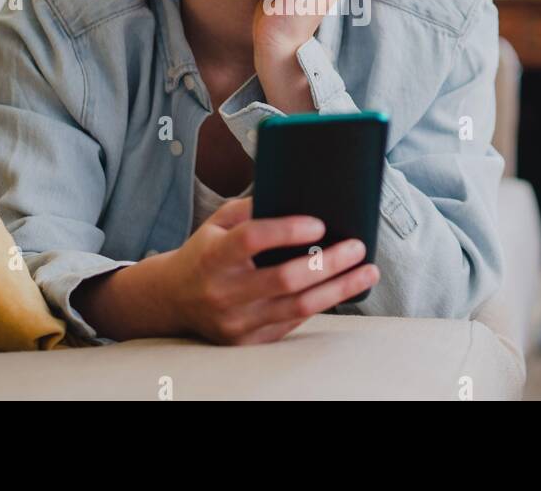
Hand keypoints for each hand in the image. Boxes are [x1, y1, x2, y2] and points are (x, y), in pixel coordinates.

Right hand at [166, 197, 378, 344]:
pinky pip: (293, 323)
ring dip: (339, 288)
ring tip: (367, 271)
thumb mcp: (218, 223)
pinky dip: (321, 303)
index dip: (286, 230)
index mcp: (213, 257)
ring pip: (298, 306)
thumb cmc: (205, 252)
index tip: (319, 223)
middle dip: (328, 262)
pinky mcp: (247, 341)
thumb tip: (297, 198)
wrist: (173, 300)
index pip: (252, 240)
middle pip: (285, 278)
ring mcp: (236, 322)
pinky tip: (342, 288)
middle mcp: (223, 292)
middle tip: (357, 246)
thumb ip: (251, 209)